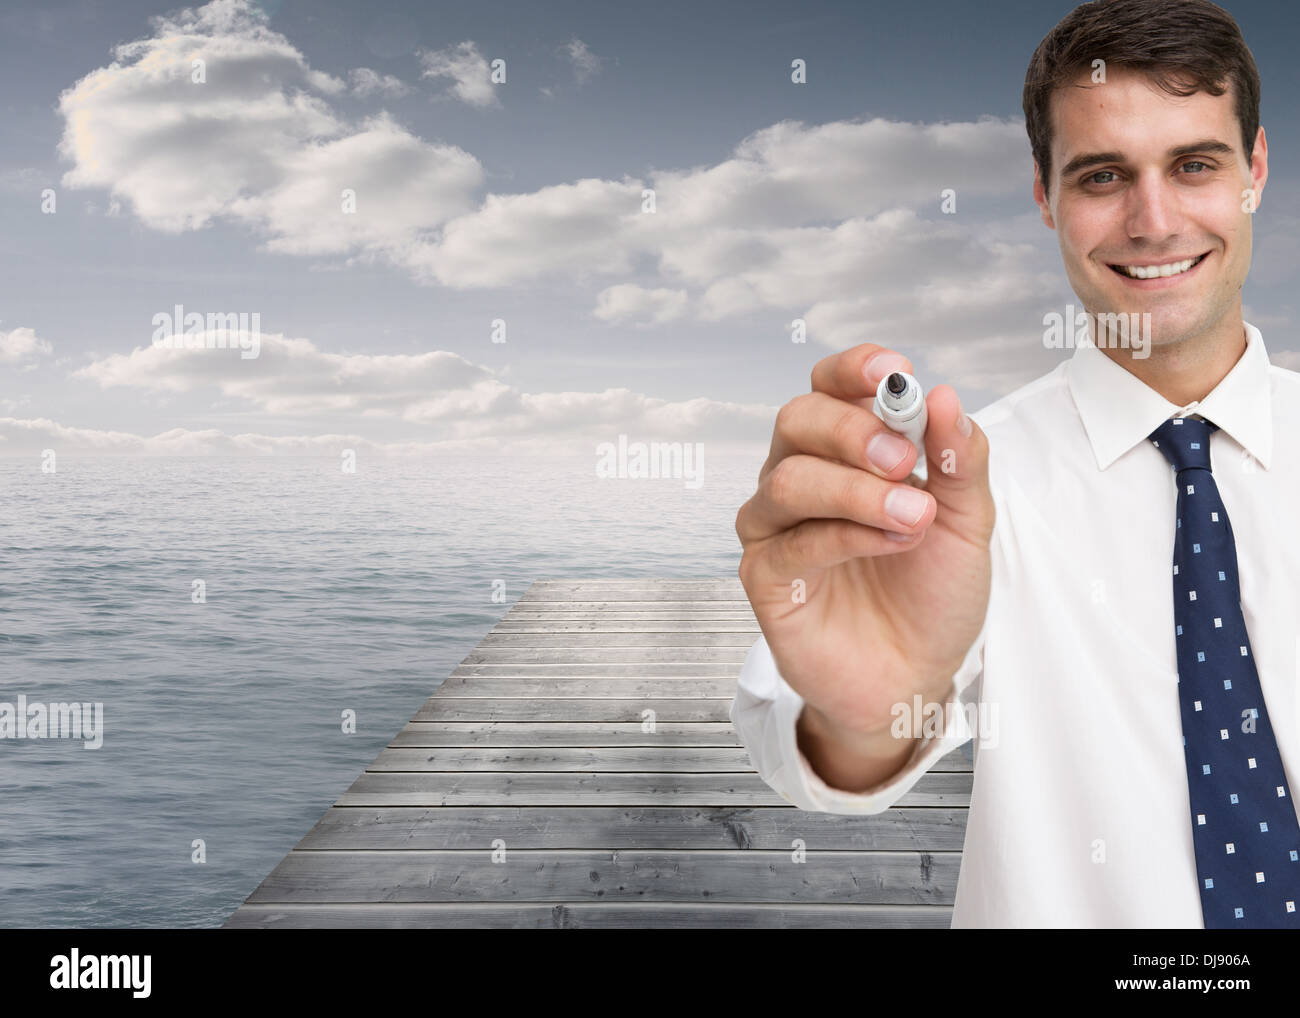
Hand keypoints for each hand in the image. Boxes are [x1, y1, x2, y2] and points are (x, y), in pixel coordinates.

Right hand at [735, 344, 994, 748]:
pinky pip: (792, 542)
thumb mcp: (968, 521)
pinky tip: (890, 544)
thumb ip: (959, 459)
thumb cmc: (931, 594)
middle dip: (854, 429)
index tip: (894, 373)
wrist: (917, 675)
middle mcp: (799, 478)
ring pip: (788, 478)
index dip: (853, 370)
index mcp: (842, 451)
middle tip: (904, 458)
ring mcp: (776, 527)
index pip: (828, 387)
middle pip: (798, 419)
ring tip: (916, 516)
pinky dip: (846, 536)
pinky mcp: (765, 578)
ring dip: (857, 490)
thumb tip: (945, 395)